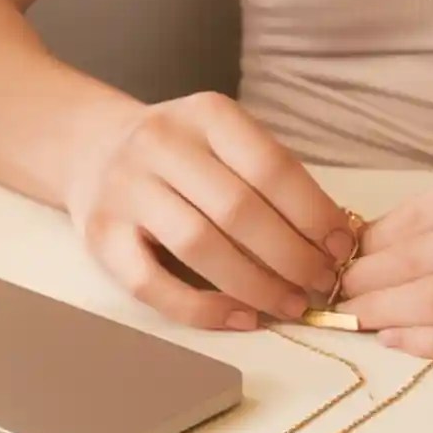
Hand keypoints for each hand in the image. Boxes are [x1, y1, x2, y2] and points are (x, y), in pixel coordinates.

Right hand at [64, 92, 355, 329]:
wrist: (90, 148)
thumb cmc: (179, 154)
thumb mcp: (222, 139)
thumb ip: (268, 178)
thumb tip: (333, 237)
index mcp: (205, 114)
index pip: (270, 166)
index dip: (313, 212)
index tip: (342, 247)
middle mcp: (160, 145)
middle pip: (238, 209)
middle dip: (291, 255)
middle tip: (322, 284)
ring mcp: (125, 190)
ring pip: (199, 246)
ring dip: (255, 284)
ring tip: (290, 304)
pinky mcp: (101, 236)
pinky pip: (153, 284)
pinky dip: (202, 309)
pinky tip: (241, 318)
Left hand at [339, 146, 432, 360]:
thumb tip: (394, 231)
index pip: (412, 221)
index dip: (365, 245)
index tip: (337, 258)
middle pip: (414, 266)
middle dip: (362, 284)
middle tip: (326, 295)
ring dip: (384, 316)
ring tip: (350, 320)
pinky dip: (432, 344)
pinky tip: (399, 342)